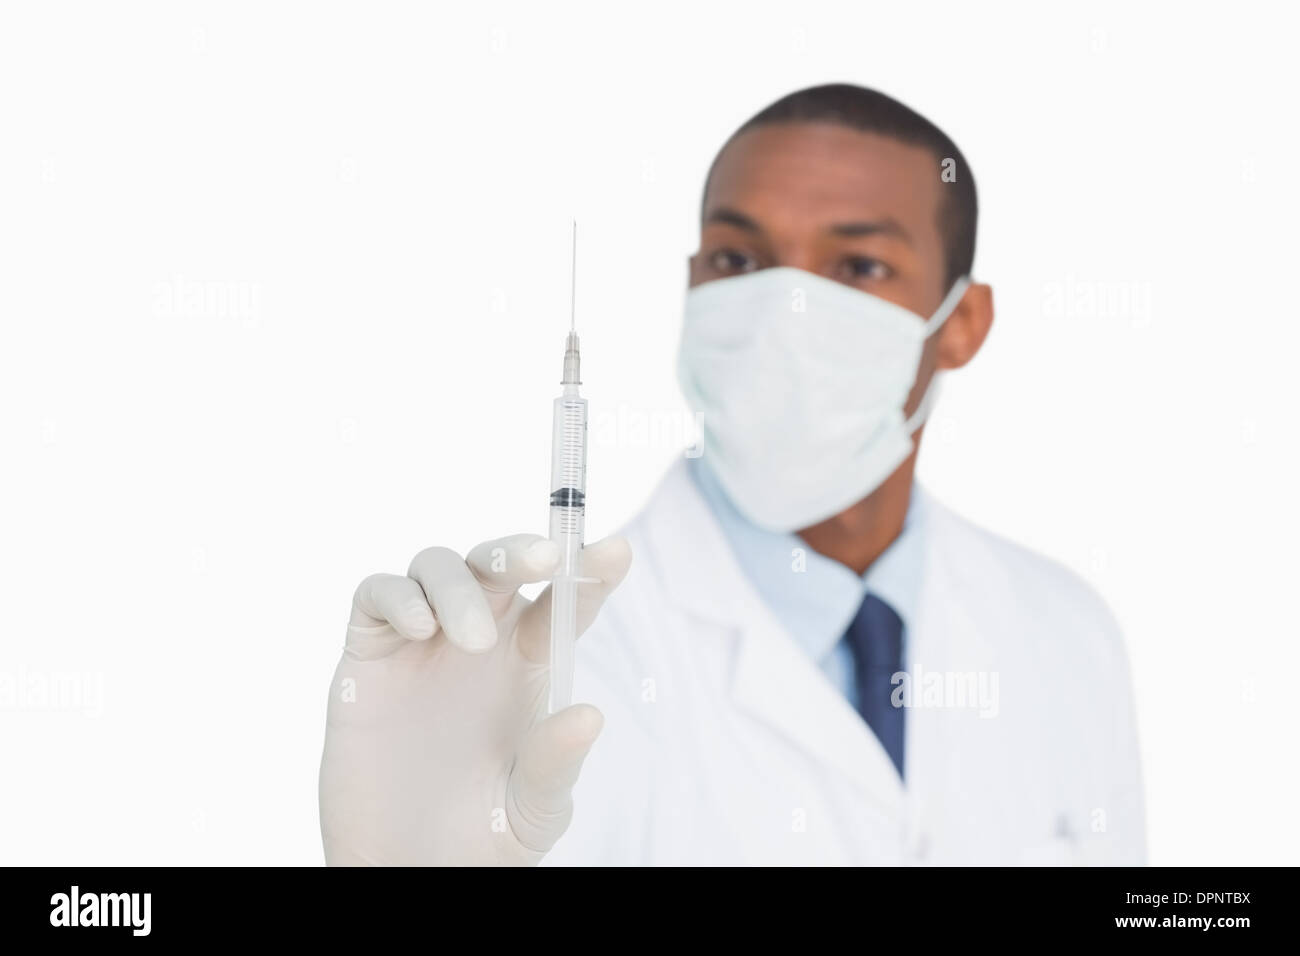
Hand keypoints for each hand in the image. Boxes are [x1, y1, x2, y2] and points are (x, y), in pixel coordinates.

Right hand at [319, 532, 631, 864]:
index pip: (564, 601)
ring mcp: (421, 641)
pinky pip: (376, 596)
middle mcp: (478, 638)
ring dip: (459, 585)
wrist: (405, 869)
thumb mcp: (532, 809)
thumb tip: (589, 716)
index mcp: (529, 662)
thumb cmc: (480, 836)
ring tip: (473, 638)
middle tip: (543, 558)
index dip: (589, 571)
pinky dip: (397, 597)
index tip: (617, 552)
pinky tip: (420, 629)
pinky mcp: (368, 654)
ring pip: (438, 567)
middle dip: (519, 549)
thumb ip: (555, 763)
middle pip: (497, 563)